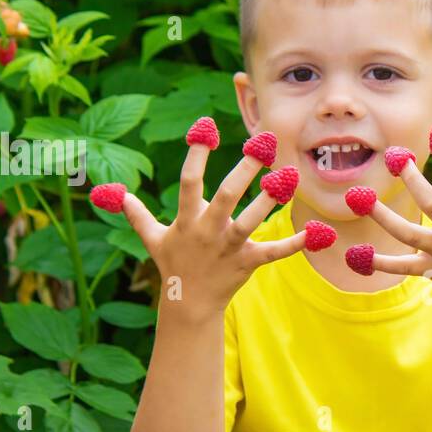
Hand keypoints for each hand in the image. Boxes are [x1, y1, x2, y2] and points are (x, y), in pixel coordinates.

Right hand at [112, 122, 307, 316]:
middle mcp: (208, 232)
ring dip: (270, 201)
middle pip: (227, 197)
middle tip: (262, 144)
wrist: (188, 305)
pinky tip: (318, 232)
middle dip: (244, 171)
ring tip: (289, 175)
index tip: (206, 126)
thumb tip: (114, 194)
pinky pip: (275, 252)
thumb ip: (136, 214)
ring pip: (251, 221)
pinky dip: (296, 243)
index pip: (189, 182)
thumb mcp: (151, 239)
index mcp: (186, 220)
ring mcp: (229, 248)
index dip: (197, 155)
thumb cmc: (173, 266)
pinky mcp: (248, 263)